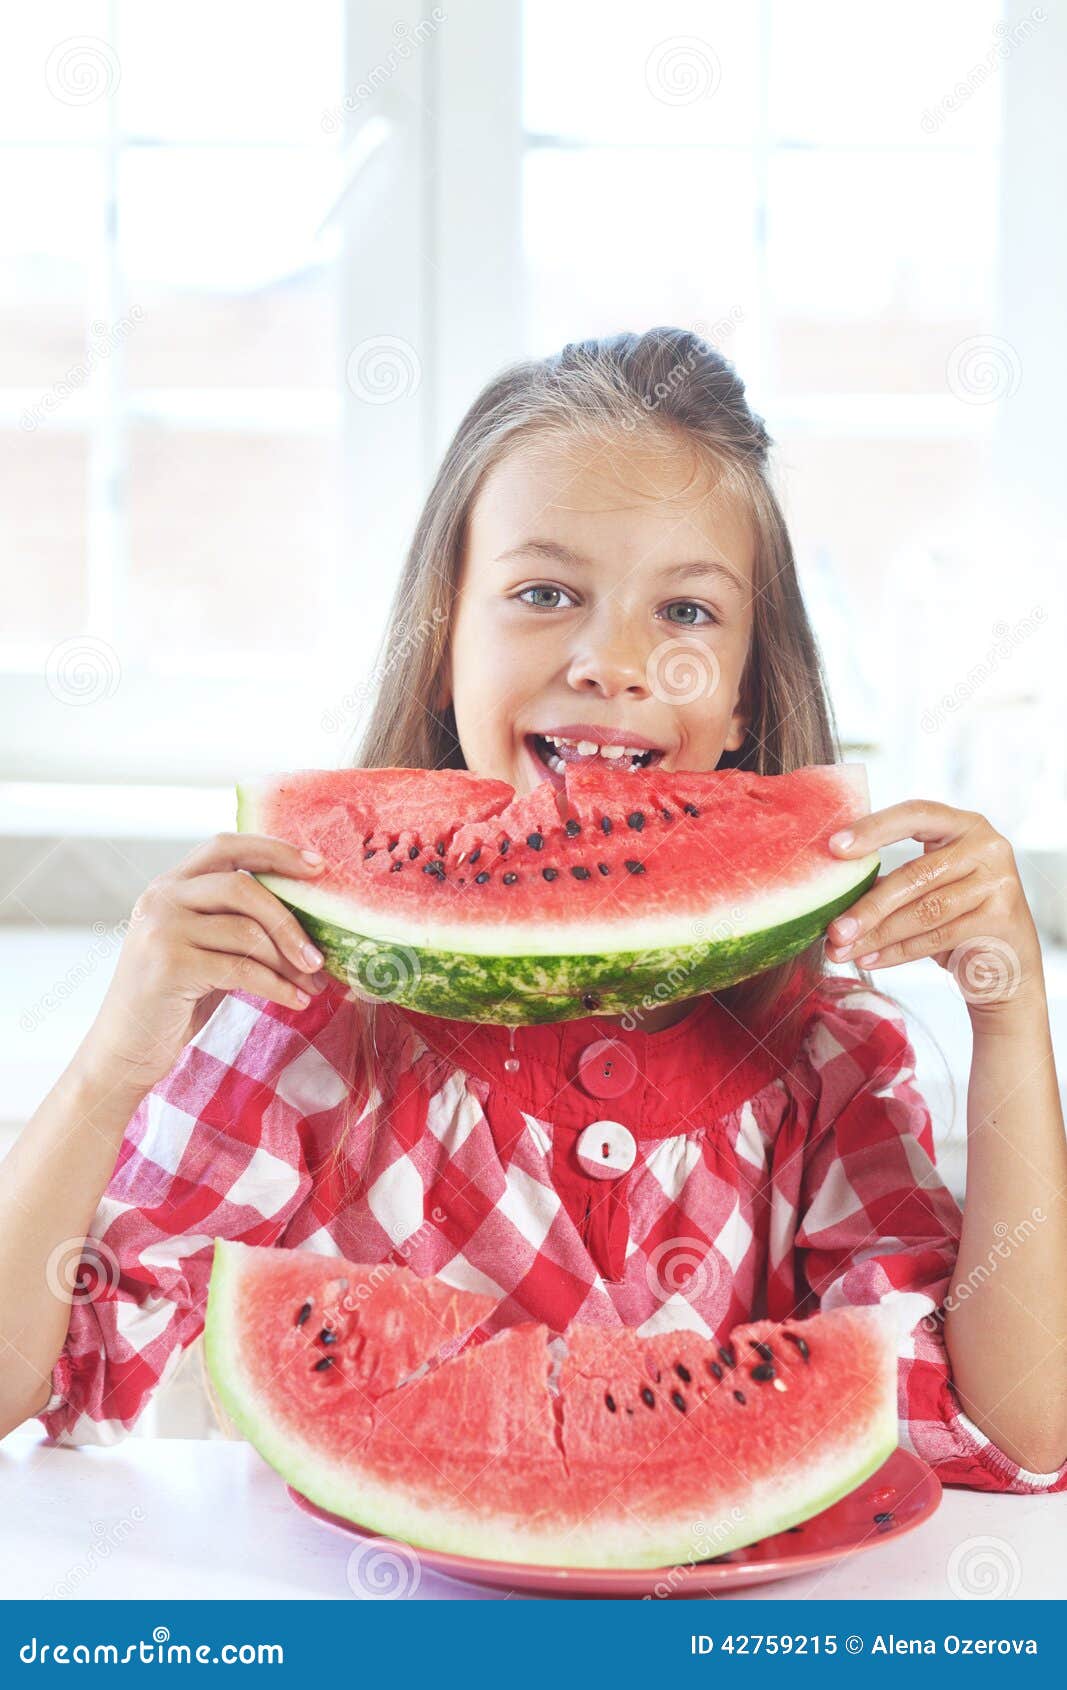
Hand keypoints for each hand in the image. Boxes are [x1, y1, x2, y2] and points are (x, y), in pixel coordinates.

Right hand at [79, 833, 331, 1094]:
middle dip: (290, 921)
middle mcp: (161, 897)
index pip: (227, 846)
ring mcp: (161, 929)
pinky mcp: (169, 964)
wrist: (124, 1050)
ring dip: (289, 962)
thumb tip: (310, 918)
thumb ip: (237, 922)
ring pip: (247, 931)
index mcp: (171, 885)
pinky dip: (277, 987)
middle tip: (320, 956)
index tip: (318, 867)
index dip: (275, 851)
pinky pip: (241, 969)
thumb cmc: (174, 999)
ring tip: (313, 985)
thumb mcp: (205, 949)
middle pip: (243, 886)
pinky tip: (297, 1001)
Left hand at [822, 801, 1044, 1018]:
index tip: (834, 847)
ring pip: (925, 910)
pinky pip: (938, 937)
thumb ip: (887, 880)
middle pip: (916, 874)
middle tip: (833, 929)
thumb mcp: (924, 888)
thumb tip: (830, 885)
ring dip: (878, 934)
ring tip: (843, 949)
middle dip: (869, 906)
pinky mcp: (1000, 918)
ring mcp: (998, 881)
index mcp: (962, 824)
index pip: (915, 815)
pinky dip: (898, 952)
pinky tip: (870, 959)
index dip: (874, 829)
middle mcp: (986, 846)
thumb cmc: (955, 917)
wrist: (1004, 962)